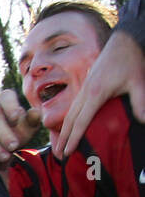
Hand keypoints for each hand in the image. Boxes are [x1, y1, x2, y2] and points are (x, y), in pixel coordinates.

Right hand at [0, 90, 41, 171]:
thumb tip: (35, 112)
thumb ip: (32, 120)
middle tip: (13, 147)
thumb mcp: (27, 128)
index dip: (10, 106)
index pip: (6, 97)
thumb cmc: (15, 135)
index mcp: (4, 102)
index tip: (16, 119)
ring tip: (4, 157)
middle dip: (4, 133)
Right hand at [56, 30, 144, 157]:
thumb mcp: (139, 82)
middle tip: (59, 156)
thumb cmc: (131, 61)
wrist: (124, 41)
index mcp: (95, 94)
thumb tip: (144, 121)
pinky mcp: (85, 86)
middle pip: (69, 120)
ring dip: (62, 131)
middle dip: (63, 139)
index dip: (73, 138)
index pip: (81, 121)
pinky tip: (68, 127)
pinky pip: (73, 107)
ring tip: (59, 145)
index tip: (67, 152)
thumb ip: (140, 103)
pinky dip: (68, 120)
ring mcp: (83, 89)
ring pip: (69, 114)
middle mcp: (85, 93)